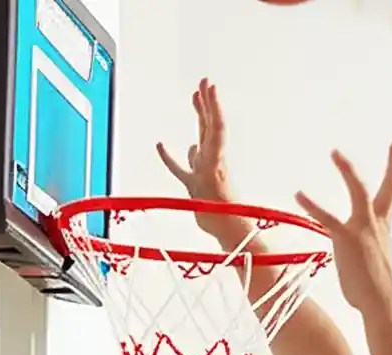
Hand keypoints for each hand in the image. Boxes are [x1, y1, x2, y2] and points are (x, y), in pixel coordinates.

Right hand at [156, 78, 250, 241]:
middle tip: (204, 82)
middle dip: (206, 103)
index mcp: (217, 162)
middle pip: (209, 127)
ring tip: (195, 99)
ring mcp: (204, 172)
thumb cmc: (228, 219)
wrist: (229, 234)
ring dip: (198, 119)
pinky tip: (162, 145)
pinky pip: (180, 168)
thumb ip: (217, 190)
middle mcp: (211, 162)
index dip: (213, 107)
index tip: (210, 86)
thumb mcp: (223, 202)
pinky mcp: (195, 185)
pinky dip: (171, 157)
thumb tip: (211, 175)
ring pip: (199, 139)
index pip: (216, 129)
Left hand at [296, 144, 391, 313]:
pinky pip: (327, 217)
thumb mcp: (374, 268)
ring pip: (359, 190)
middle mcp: (377, 225)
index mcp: (384, 230)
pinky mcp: (347, 239)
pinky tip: (298, 193)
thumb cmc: (380, 294)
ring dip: (347, 169)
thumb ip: (366, 255)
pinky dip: (311, 204)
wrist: (384, 303)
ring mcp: (364, 230)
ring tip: (336, 152)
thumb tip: (360, 260)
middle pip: (387, 188)